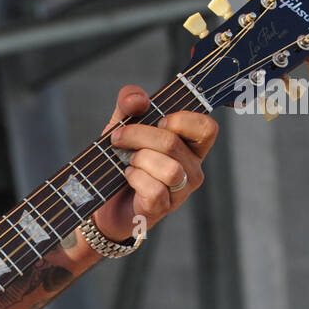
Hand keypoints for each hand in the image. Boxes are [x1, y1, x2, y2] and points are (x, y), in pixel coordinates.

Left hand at [88, 84, 218, 243]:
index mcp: (190, 147)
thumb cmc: (119, 161)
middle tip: (118, 138)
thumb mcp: (121, 125)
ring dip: (139, 159)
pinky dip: (136, 178)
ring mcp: (179, 192)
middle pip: (173, 143)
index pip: (207, 128)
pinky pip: (155, 189)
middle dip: (139, 135)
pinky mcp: (162, 209)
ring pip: (169, 169)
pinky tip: (128, 176)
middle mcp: (191, 170)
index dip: (182, 119)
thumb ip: (129, 103)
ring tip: (127, 161)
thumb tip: (139, 99)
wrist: (102, 200)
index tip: (158, 120)